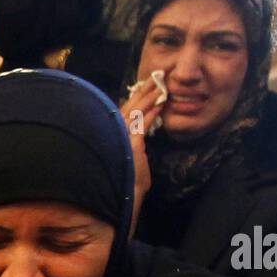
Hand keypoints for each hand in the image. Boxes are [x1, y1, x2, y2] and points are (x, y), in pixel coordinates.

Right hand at [120, 80, 161, 236]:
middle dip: (145, 89)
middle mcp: (114, 134)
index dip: (139, 97)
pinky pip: (143, 123)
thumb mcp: (133, 163)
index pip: (126, 112)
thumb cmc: (128, 187)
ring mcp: (120, 138)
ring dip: (150, 95)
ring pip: (135, 110)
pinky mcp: (130, 144)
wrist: (124, 202)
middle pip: (129, 106)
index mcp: (116, 137)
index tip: (150, 85)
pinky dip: (153, 110)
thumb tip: (141, 140)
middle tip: (158, 74)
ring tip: (161, 81)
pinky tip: (162, 101)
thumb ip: (136, 149)